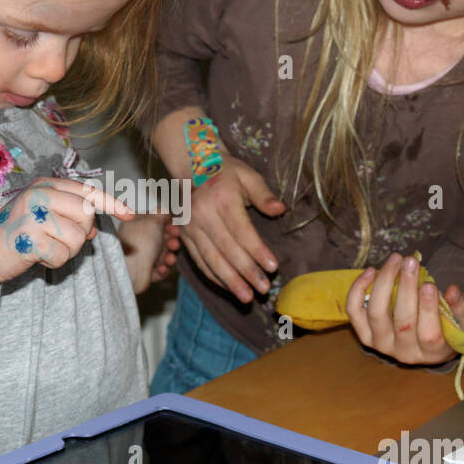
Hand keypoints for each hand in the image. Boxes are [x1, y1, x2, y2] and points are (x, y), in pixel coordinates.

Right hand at [0, 177, 132, 296]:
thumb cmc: (16, 234)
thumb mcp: (43, 217)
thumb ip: (70, 216)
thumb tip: (94, 228)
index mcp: (45, 185)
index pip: (88, 192)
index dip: (112, 204)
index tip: (131, 215)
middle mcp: (39, 194)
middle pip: (87, 215)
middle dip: (80, 233)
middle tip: (56, 239)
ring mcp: (33, 215)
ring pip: (78, 238)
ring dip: (66, 250)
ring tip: (44, 248)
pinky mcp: (30, 238)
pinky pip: (63, 255)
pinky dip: (54, 262)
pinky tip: (36, 256)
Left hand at [116, 212, 181, 293]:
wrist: (131, 271)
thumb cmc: (140, 244)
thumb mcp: (153, 220)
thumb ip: (161, 213)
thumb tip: (165, 210)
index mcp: (136, 225)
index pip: (154, 222)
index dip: (167, 223)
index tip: (175, 225)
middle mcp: (138, 241)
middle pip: (161, 239)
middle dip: (171, 241)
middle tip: (174, 243)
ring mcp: (140, 257)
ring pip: (162, 255)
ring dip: (169, 256)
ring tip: (169, 259)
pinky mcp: (144, 272)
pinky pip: (159, 270)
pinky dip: (163, 269)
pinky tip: (161, 268)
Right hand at [181, 153, 286, 302]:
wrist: (194, 166)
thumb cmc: (227, 172)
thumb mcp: (249, 176)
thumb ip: (264, 195)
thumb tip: (280, 209)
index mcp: (221, 198)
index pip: (241, 230)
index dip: (257, 251)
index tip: (273, 267)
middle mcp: (202, 214)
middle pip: (226, 249)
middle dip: (246, 272)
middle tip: (264, 289)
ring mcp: (189, 227)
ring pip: (211, 259)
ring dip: (229, 281)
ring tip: (246, 297)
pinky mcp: (183, 237)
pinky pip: (199, 261)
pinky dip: (214, 277)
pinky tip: (229, 288)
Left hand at [345, 252, 463, 365]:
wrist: (429, 340)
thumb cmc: (451, 328)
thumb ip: (462, 308)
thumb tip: (452, 290)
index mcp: (433, 352)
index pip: (429, 334)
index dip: (428, 309)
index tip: (429, 284)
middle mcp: (405, 352)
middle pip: (402, 322)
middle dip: (405, 288)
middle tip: (411, 261)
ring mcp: (382, 344)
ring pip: (376, 314)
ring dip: (383, 283)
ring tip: (395, 260)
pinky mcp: (365, 335)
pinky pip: (355, 312)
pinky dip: (358, 290)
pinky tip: (371, 271)